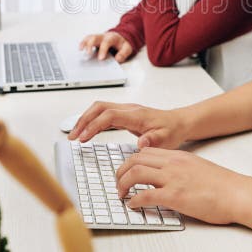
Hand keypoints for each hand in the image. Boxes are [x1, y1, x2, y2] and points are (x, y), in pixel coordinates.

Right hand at [68, 102, 186, 148]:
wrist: (178, 123)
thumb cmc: (171, 130)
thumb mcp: (165, 140)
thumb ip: (153, 141)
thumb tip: (141, 144)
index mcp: (136, 115)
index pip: (109, 115)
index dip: (93, 126)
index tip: (83, 138)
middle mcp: (129, 109)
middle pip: (99, 107)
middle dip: (83, 120)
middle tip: (73, 136)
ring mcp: (126, 111)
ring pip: (99, 109)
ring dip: (85, 120)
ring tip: (75, 135)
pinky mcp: (124, 115)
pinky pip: (104, 114)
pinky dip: (92, 122)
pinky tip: (87, 132)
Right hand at [79, 31, 132, 61]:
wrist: (121, 37)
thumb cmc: (123, 43)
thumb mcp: (127, 48)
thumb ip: (123, 54)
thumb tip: (118, 59)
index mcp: (112, 38)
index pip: (106, 42)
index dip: (103, 50)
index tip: (100, 59)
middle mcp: (104, 36)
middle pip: (95, 37)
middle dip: (90, 45)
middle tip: (87, 54)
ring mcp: (98, 37)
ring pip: (89, 37)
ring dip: (84, 42)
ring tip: (80, 50)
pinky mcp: (94, 40)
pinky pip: (87, 39)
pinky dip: (83, 43)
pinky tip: (80, 49)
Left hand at [116, 147, 246, 224]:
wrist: (237, 193)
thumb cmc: (222, 185)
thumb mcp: (197, 168)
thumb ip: (180, 169)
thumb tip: (166, 178)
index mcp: (178, 156)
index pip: (146, 152)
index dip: (131, 162)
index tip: (126, 172)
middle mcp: (173, 164)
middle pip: (135, 159)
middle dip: (121, 171)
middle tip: (118, 184)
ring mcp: (173, 178)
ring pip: (135, 173)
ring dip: (122, 184)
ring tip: (121, 194)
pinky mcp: (175, 196)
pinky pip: (145, 195)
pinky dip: (134, 200)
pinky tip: (133, 205)